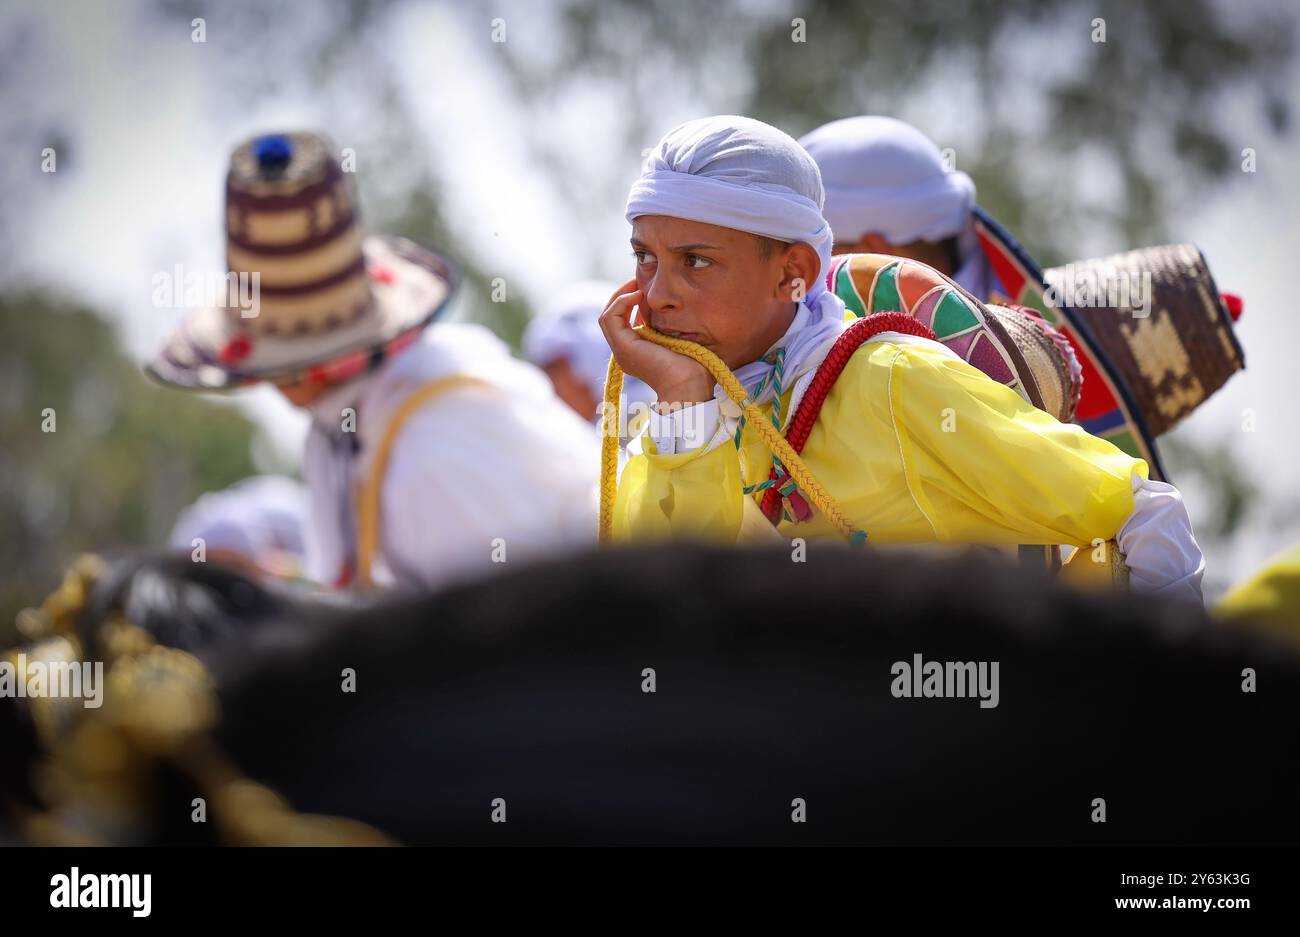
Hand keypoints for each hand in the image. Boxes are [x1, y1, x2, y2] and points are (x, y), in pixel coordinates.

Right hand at [598, 278, 712, 405]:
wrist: (690, 385)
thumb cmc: (694, 367)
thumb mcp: (680, 338)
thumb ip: (670, 324)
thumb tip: (670, 305)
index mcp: (638, 350)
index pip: (624, 319)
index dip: (632, 300)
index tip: (646, 287)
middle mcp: (626, 351)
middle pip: (613, 316)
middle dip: (623, 294)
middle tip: (638, 280)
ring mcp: (622, 350)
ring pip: (607, 315)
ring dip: (620, 296)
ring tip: (637, 285)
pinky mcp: (623, 347)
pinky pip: (610, 318)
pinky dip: (621, 302)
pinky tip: (638, 295)